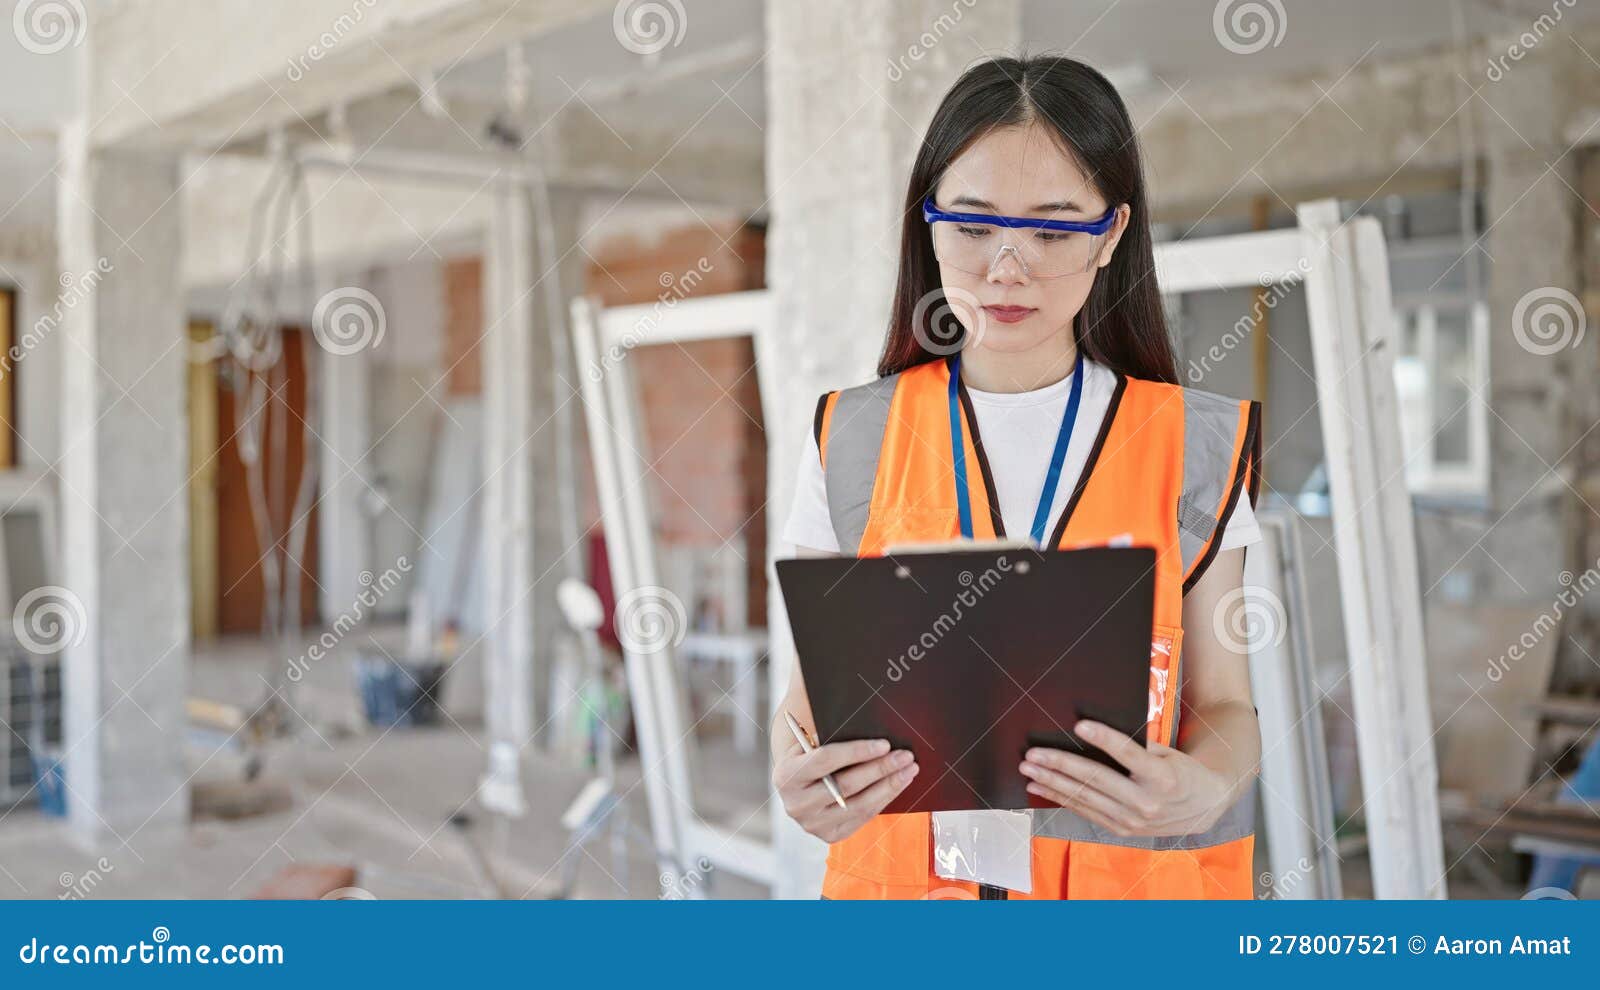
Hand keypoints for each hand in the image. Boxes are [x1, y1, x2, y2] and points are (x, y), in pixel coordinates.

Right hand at [772, 736, 918, 842]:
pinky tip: (897, 784)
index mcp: (786, 775)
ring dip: (889, 786)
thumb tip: (869, 728)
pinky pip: (863, 817)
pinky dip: (884, 799)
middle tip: (905, 755)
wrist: (798, 783)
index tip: (884, 743)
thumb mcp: (810, 739)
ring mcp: (812, 824)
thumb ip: (830, 733)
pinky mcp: (829, 835)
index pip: (826, 760)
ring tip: (909, 770)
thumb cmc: (810, 753)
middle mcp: (796, 804)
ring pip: (860, 804)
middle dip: (880, 768)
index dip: (857, 751)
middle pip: (846, 785)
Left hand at [1019, 719, 1231, 837]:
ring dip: (1052, 783)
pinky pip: (1086, 811)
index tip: (1079, 725)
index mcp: (1162, 778)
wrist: (1204, 807)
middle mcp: (1146, 803)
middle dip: (1060, 766)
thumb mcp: (1167, 754)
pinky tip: (1042, 789)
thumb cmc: (1181, 772)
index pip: (1128, 755)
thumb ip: (1136, 747)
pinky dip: (1062, 799)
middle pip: (1097, 780)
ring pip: (1085, 798)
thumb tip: (1094, 733)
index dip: (1103, 739)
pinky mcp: (1123, 830)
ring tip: (1029, 770)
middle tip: (1034, 754)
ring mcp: (1133, 820)